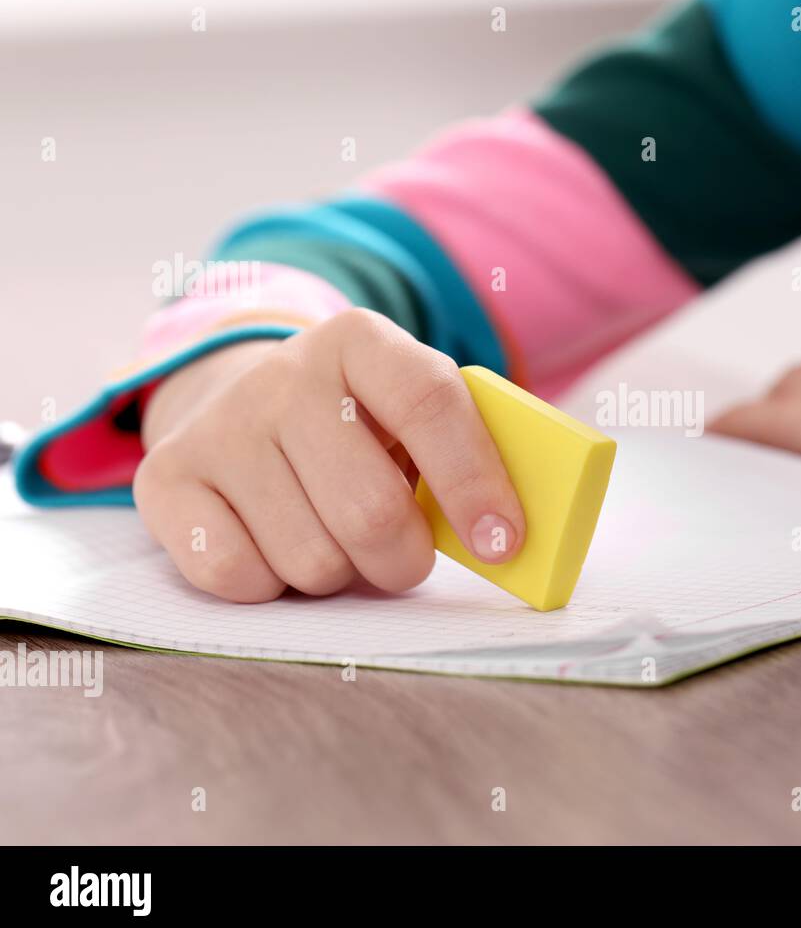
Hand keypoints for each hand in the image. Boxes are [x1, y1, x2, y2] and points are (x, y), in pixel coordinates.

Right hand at [135, 308, 524, 602]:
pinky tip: (275, 544)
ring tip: (332, 535)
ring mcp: (219, 426)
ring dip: (339, 573)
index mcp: (361, 342)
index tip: (503, 543)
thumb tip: (507, 541)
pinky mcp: (165, 480)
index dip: (474, 481)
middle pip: (371, 509)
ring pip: (311, 558)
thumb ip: (465, 455)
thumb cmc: (359, 428)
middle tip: (405, 560)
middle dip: (404, 558)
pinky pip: (239, 576)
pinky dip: (273, 585)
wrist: (244, 405)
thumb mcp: (411, 417)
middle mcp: (284, 375)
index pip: (430, 403)